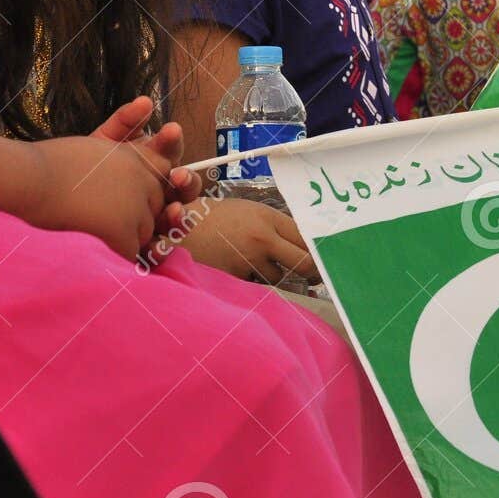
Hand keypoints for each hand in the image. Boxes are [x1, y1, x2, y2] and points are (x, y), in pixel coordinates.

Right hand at [25, 135, 168, 259]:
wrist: (27, 177)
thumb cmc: (46, 167)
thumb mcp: (92, 154)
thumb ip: (116, 167)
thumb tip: (126, 186)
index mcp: (135, 157)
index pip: (161, 180)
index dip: (144, 194)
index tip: (121, 202)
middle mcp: (142, 178)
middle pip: (156, 210)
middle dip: (136, 220)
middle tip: (102, 223)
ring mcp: (136, 204)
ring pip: (145, 234)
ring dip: (124, 240)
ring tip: (93, 234)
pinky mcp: (123, 229)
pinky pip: (131, 253)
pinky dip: (114, 257)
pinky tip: (93, 249)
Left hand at [90, 96, 202, 234]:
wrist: (51, 198)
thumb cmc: (83, 170)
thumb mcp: (103, 144)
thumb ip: (124, 121)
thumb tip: (147, 101)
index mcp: (152, 162)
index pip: (171, 149)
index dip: (173, 141)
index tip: (171, 131)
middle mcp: (159, 190)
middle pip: (185, 185)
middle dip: (187, 181)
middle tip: (180, 176)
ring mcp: (153, 217)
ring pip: (177, 218)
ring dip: (181, 215)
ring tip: (174, 212)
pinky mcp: (141, 244)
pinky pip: (159, 247)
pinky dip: (161, 247)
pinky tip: (158, 245)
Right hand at [167, 197, 316, 284]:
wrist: (173, 227)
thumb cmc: (213, 218)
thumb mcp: (247, 212)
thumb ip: (274, 227)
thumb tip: (303, 245)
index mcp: (268, 217)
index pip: (306, 237)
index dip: (318, 250)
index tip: (325, 258)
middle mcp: (263, 237)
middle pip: (303, 262)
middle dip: (311, 271)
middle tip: (314, 277)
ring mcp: (249, 259)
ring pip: (277, 277)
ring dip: (270, 275)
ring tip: (249, 262)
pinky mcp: (234, 277)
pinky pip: (253, 285)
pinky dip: (248, 282)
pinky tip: (233, 269)